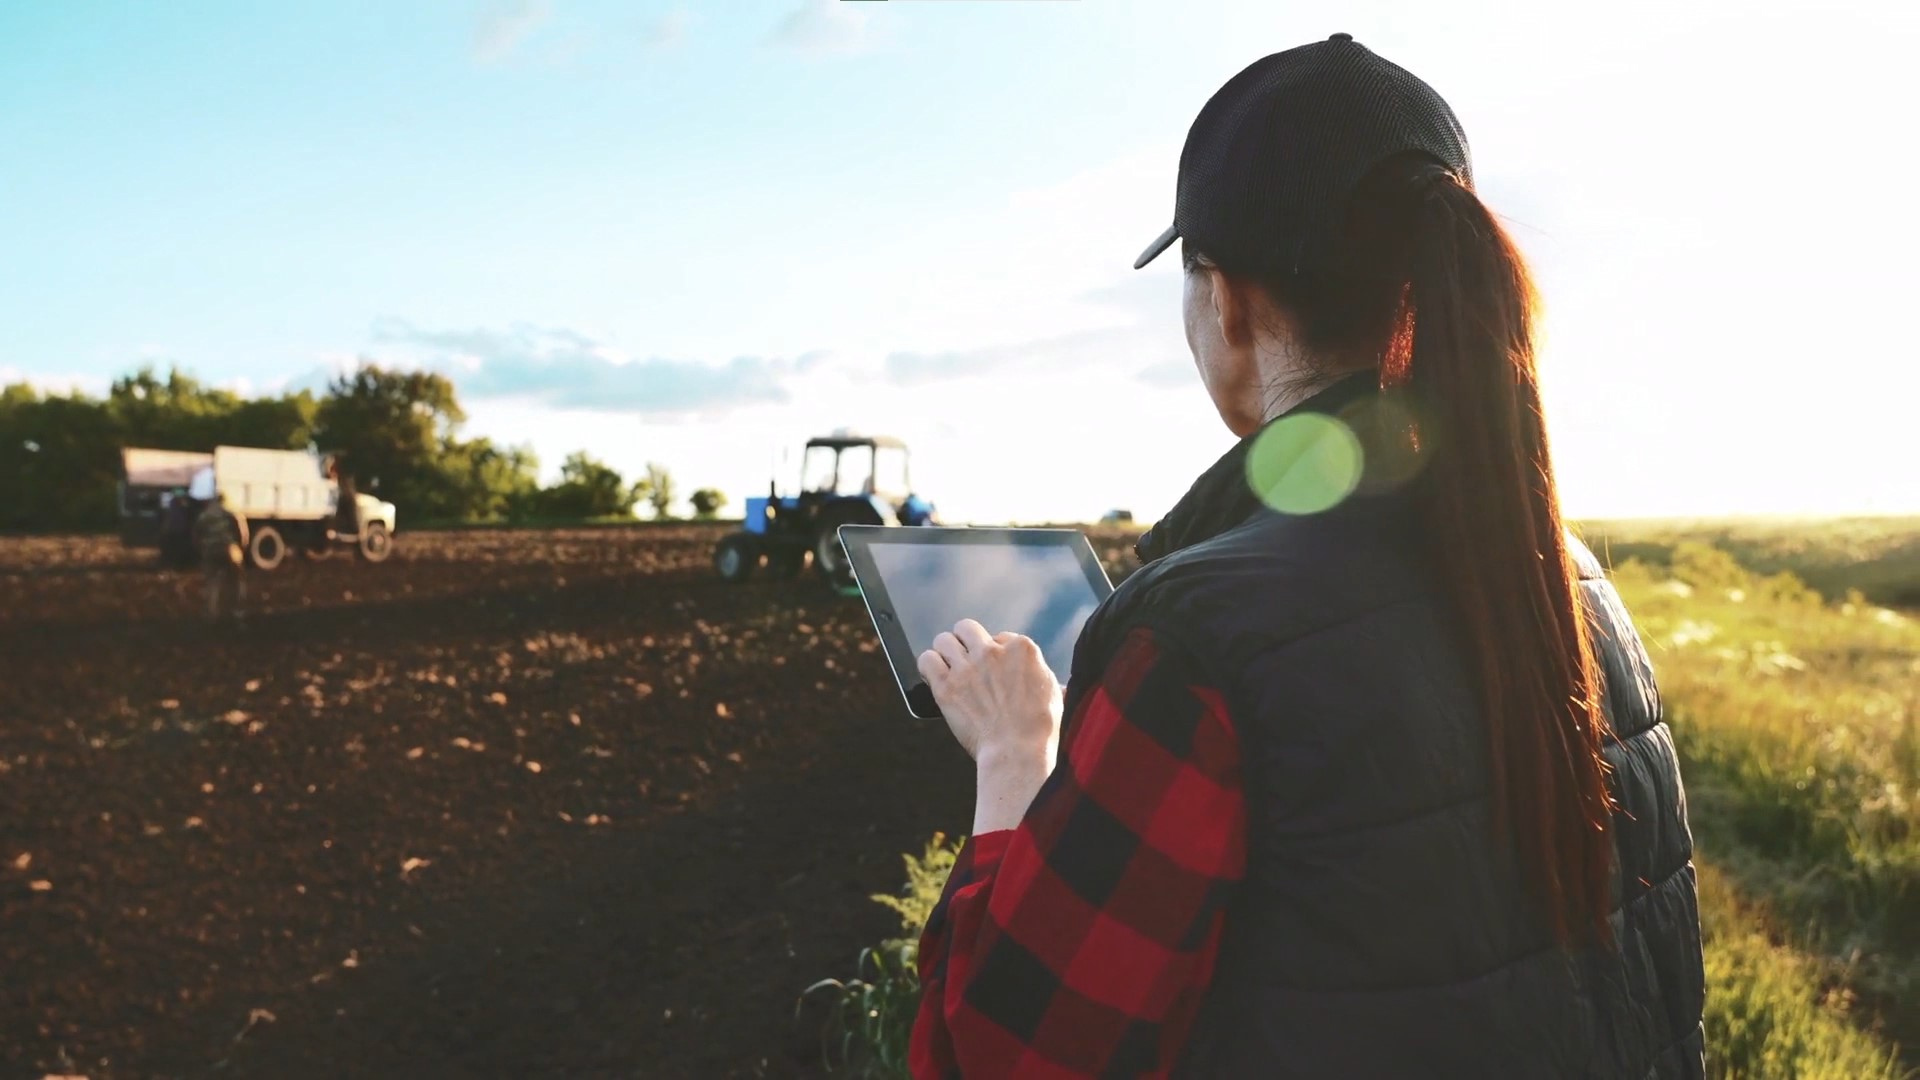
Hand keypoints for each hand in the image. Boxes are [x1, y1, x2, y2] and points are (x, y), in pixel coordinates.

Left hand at [916, 618, 1063, 768]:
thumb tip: (1053, 683)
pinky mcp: (946, 686)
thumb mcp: (1054, 695)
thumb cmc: (1038, 730)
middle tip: (967, 661)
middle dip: (966, 643)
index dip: (996, 654)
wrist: (1017, 753)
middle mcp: (992, 651)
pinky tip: (934, 677)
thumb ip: (1044, 678)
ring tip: (948, 668)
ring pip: (944, 640)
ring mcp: (967, 667)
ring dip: (945, 653)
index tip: (995, 670)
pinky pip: (927, 659)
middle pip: (968, 628)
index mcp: (1022, 649)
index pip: (1000, 636)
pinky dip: (929, 666)